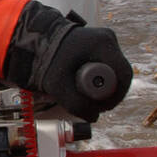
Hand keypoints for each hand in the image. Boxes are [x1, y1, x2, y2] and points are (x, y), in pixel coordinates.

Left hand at [3, 1, 131, 122]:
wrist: (33, 42)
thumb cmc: (45, 59)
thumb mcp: (58, 85)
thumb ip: (76, 104)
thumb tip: (94, 117)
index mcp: (103, 44)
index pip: (123, 74)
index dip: (116, 95)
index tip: (103, 107)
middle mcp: (107, 39)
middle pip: (118, 73)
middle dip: (108, 92)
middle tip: (94, 105)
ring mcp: (103, 40)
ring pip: (111, 70)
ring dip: (102, 85)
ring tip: (85, 95)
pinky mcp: (97, 44)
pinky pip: (103, 66)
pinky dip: (96, 77)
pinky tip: (84, 85)